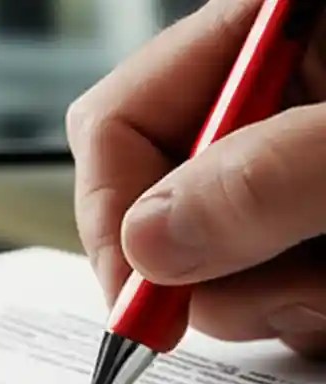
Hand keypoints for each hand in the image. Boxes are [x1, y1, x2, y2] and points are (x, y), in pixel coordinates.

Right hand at [67, 0, 325, 357]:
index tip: (137, 299)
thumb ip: (264, 180)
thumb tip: (149, 244)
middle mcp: (267, 108)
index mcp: (263, 39)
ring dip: (272, 304)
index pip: (114, 123)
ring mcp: (291, 174)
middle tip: (281, 294)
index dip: (109, 216)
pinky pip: (272, 293)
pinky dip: (306, 313)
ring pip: (217, 267)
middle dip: (205, 277)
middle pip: (158, 207)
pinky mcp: (317, 231)